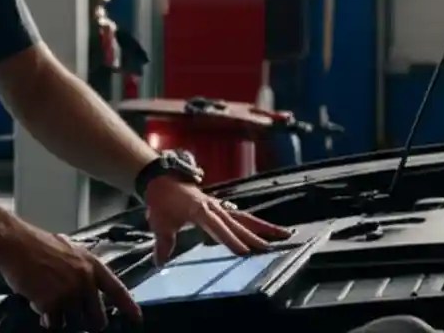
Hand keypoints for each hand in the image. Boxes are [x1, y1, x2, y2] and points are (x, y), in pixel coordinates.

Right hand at [0, 223, 142, 330]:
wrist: (15, 244)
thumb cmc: (37, 244)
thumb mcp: (69, 250)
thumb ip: (81, 269)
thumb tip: (89, 287)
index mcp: (91, 265)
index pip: (116, 289)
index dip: (128, 306)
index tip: (136, 319)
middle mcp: (84, 281)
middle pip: (97, 318)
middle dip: (89, 323)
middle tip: (83, 322)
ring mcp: (69, 293)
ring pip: (72, 322)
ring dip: (61, 317)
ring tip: (48, 298)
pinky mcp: (52, 303)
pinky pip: (53, 322)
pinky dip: (45, 317)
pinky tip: (37, 300)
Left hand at [144, 177, 291, 263]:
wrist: (162, 180)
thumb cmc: (162, 201)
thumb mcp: (160, 222)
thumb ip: (163, 244)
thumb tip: (159, 262)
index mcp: (198, 210)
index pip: (216, 226)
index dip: (230, 239)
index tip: (243, 251)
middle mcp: (213, 207)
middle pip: (237, 222)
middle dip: (254, 236)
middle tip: (271, 247)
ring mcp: (218, 207)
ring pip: (245, 217)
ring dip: (264, 227)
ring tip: (284, 234)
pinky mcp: (220, 208)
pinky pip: (241, 216)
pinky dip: (255, 224)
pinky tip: (268, 231)